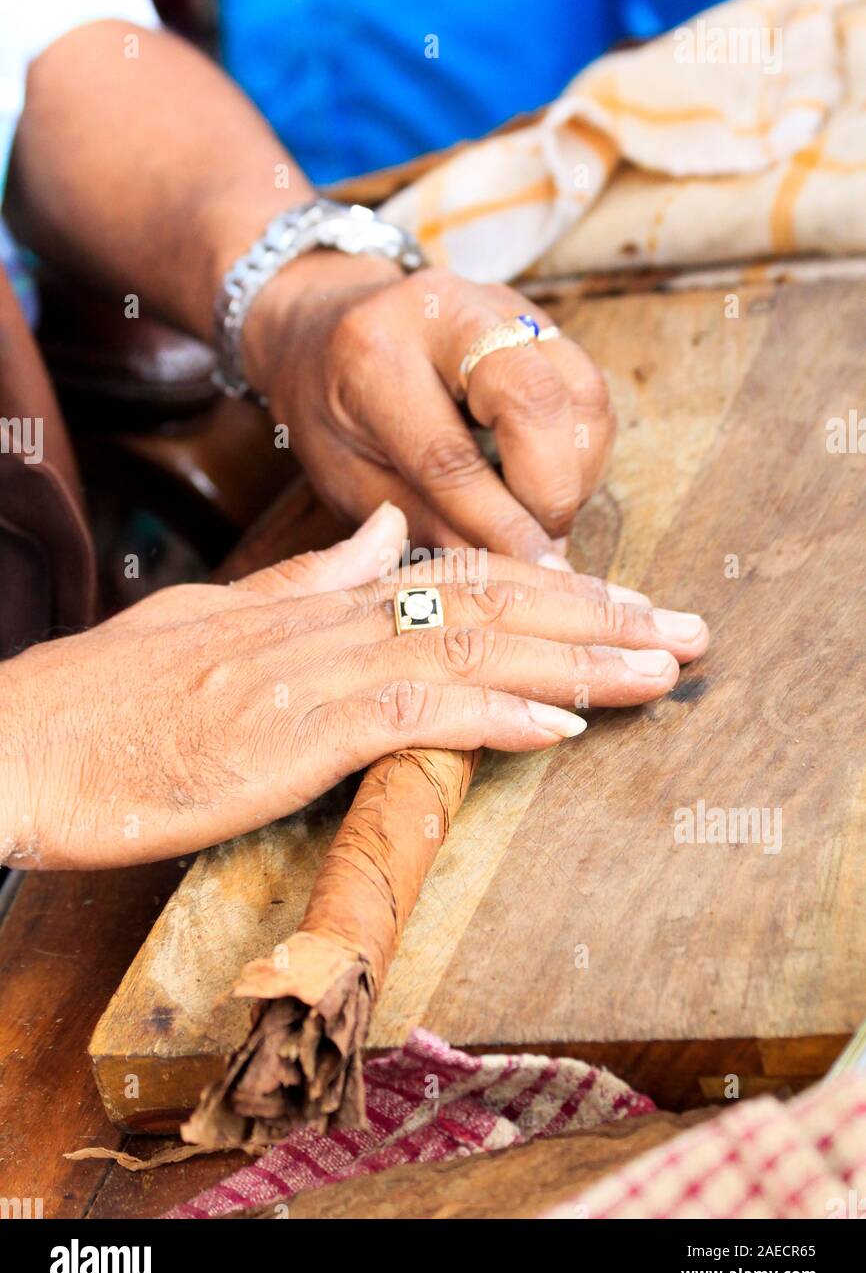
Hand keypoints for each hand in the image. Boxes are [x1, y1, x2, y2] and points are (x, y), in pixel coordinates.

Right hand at [0, 504, 706, 869]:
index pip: (457, 578)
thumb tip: (389, 531)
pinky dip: (494, 719)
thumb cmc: (109, 698)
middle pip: (488, 605)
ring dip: (576, 663)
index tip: (623, 604)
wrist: (24, 742)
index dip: (552, 588)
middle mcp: (325, 624)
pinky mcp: (290, 734)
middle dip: (597, 619)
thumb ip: (312, 575)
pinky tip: (562, 725)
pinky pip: (411, 716)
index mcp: (314, 602)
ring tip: (660, 671)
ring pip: (470, 652)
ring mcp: (310, 675)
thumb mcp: (218, 619)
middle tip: (686, 633)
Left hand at [245, 254, 613, 565]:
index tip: (531, 568)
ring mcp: (500, 304)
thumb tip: (500, 566)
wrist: (325, 331)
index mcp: (374, 356)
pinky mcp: (537, 318)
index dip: (498, 522)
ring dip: (577, 469)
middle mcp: (443, 312)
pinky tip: (553, 480)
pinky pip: (589, 388)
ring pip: (579, 388)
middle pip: (532, 396)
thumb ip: (420, 520)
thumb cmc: (331, 413)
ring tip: (546, 513)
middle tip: (544, 540)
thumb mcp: (347, 477)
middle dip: (551, 487)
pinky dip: (585, 447)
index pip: (449, 455)